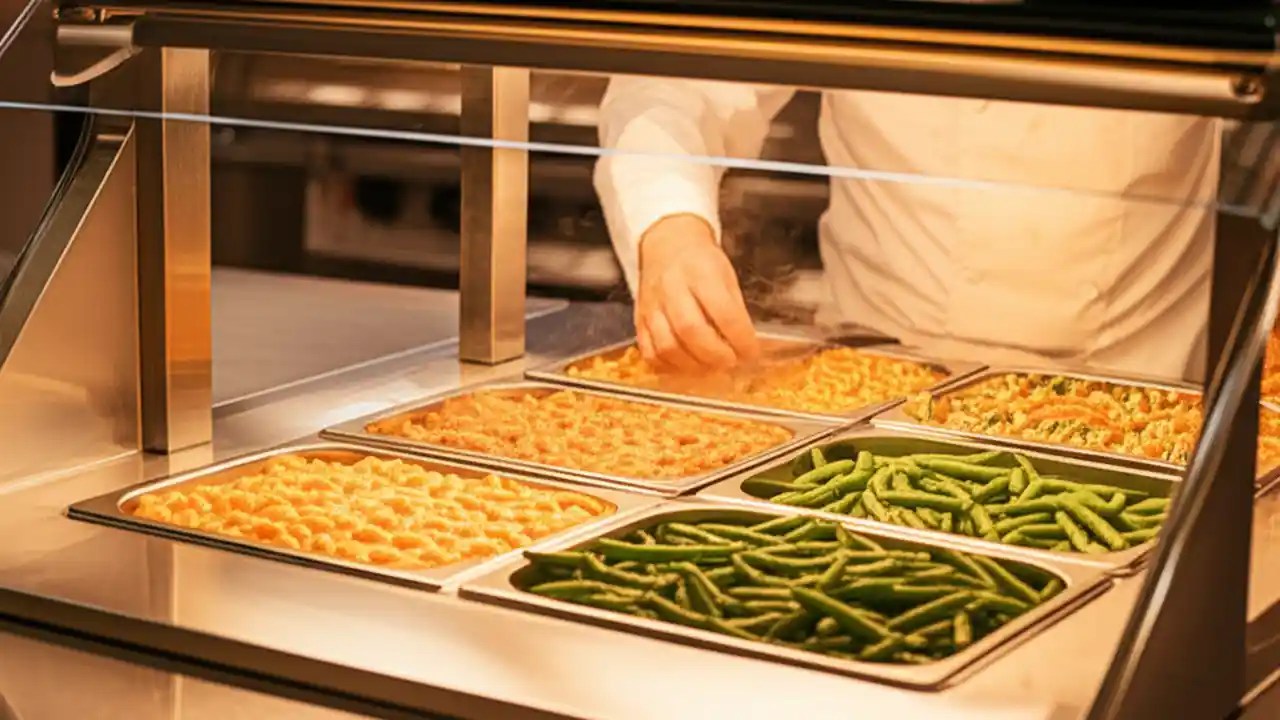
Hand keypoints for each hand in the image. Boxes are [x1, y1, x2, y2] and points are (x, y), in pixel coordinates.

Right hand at [635, 214, 759, 369]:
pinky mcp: (639, 320)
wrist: (666, 244)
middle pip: (690, 330)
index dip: (740, 338)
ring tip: (709, 367)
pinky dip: (668, 366)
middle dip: (715, 354)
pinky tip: (685, 365)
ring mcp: (652, 306)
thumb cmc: (701, 262)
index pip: (723, 311)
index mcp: (700, 273)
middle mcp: (672, 288)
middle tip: (731, 362)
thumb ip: (734, 310)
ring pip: (667, 345)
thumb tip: (745, 347)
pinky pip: (649, 352)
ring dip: (693, 364)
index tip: (751, 353)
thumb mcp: (726, 276)